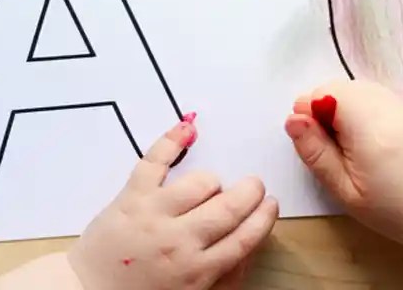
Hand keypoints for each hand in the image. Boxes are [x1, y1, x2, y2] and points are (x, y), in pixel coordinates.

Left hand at [68, 116, 278, 289]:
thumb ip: (223, 274)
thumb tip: (247, 245)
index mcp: (199, 271)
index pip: (244, 238)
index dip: (263, 217)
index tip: (271, 203)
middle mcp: (181, 241)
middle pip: (228, 208)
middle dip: (249, 192)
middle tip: (254, 185)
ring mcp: (155, 215)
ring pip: (199, 184)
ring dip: (211, 181)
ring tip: (211, 186)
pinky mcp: (131, 197)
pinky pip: (155, 161)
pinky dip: (172, 140)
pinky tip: (188, 128)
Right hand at [285, 79, 402, 254]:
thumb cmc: (393, 212)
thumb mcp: (345, 192)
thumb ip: (315, 153)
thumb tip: (292, 119)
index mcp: (372, 132)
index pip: (326, 93)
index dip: (310, 111)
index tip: (314, 140)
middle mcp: (391, 110)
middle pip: (341, 86)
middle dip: (325, 106)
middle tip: (331, 145)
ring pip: (358, 88)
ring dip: (344, 106)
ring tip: (350, 142)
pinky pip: (377, 95)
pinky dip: (363, 107)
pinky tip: (369, 138)